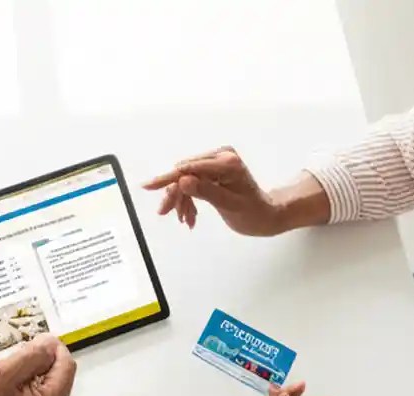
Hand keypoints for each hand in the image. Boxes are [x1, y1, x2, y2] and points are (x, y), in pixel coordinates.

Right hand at [0, 334, 76, 395]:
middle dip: (41, 356)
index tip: (30, 340)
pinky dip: (25, 375)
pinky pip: (36, 384)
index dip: (51, 347)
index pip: (66, 363)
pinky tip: (6, 378)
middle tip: (15, 355)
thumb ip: (33, 355)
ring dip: (31, 365)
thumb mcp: (6, 373)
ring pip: (47, 375)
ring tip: (8, 369)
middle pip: (59, 369)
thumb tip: (50, 342)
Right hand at [142, 146, 286, 235]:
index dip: (167, 178)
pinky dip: (189, 199)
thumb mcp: (229, 205)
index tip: (148, 186)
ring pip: (186, 179)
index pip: (189, 168)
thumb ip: (206, 192)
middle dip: (175, 195)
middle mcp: (221, 156)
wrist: (265, 215)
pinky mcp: (214, 169)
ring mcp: (217, 162)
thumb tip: (183, 181)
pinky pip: (193, 182)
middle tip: (166, 213)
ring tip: (185, 220)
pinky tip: (190, 215)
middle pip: (184, 173)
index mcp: (227, 162)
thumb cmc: (253, 213)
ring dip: (182, 200)